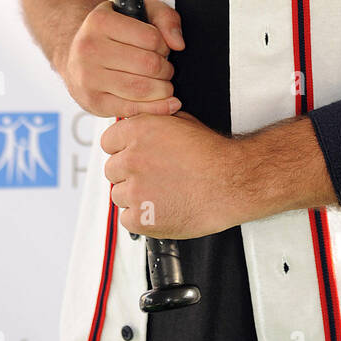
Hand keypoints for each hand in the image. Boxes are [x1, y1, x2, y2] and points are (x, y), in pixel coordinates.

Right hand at [60, 0, 184, 117]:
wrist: (76, 55)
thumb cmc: (113, 33)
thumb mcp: (139, 12)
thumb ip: (165, 19)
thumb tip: (178, 44)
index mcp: (100, 21)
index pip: (151, 38)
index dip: (164, 46)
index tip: (160, 49)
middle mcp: (89, 48)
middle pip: (149, 65)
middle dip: (166, 69)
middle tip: (164, 69)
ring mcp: (88, 77)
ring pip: (142, 89)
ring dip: (163, 89)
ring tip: (163, 84)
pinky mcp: (92, 102)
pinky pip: (132, 109)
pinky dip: (156, 109)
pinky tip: (168, 104)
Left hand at [101, 111, 244, 238]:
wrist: (232, 183)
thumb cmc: (212, 154)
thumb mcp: (182, 121)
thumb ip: (154, 123)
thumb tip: (141, 124)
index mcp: (138, 131)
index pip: (108, 142)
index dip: (122, 150)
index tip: (133, 157)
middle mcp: (131, 158)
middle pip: (112, 170)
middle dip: (129, 174)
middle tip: (153, 177)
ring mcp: (134, 190)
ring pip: (119, 195)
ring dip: (135, 196)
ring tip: (162, 193)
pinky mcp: (141, 217)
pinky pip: (127, 219)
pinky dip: (142, 217)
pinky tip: (162, 208)